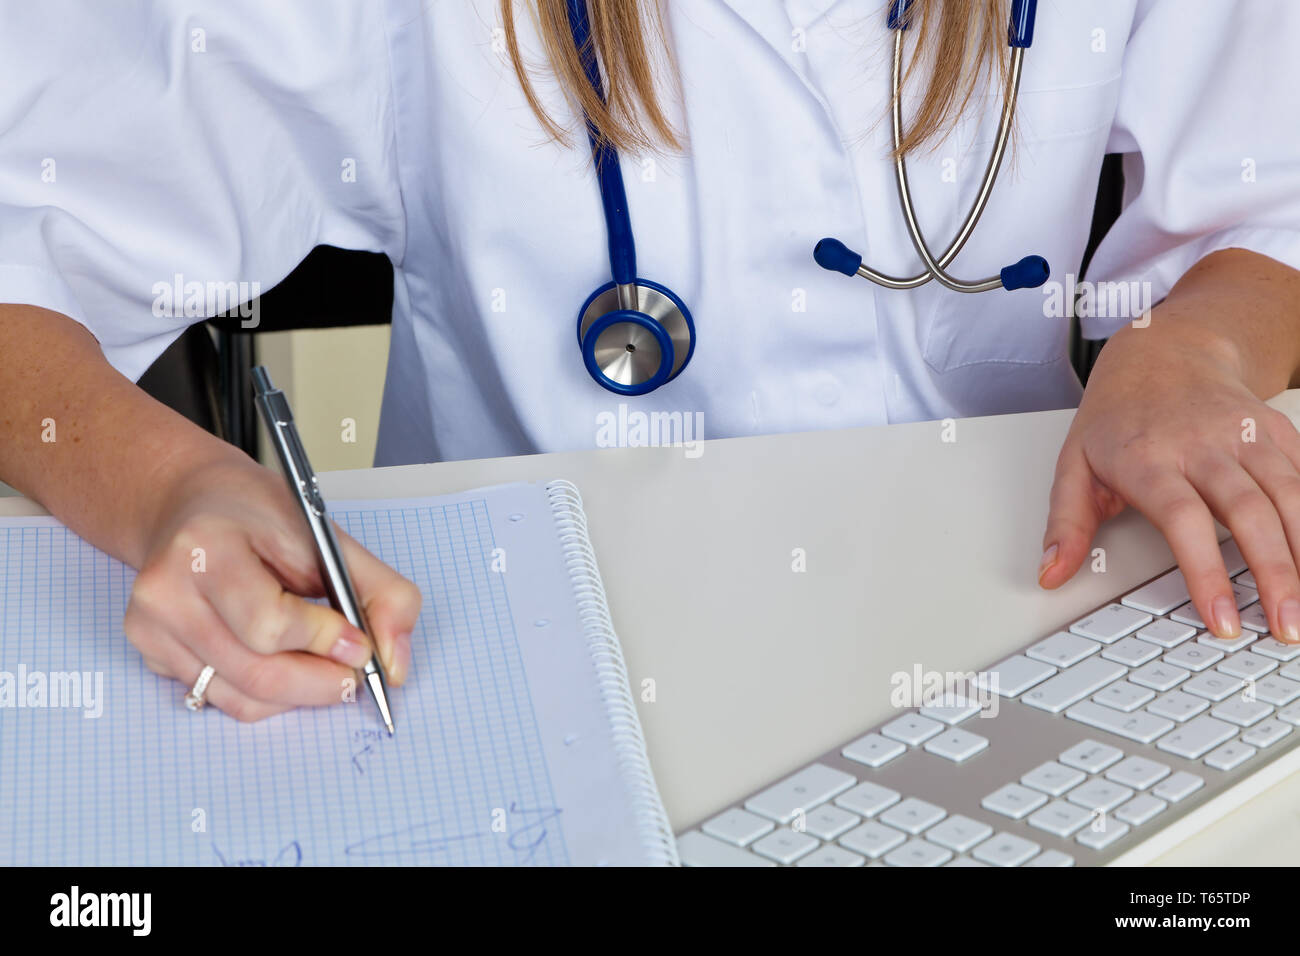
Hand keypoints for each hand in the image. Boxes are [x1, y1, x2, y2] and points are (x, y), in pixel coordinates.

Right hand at [124, 453, 421, 719]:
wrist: (190, 503)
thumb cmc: (257, 516)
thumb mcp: (326, 535)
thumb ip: (380, 592)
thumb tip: (394, 665)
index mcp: (206, 548)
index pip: (269, 623)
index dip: (324, 641)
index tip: (361, 645)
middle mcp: (166, 592)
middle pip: (257, 672)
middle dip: (321, 683)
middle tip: (356, 676)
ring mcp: (151, 629)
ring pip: (242, 698)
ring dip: (298, 695)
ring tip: (326, 669)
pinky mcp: (150, 654)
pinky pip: (222, 699)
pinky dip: (267, 694)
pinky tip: (283, 662)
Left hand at [1040, 320, 1299, 643]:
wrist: (1163, 351)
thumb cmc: (1116, 418)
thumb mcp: (1073, 465)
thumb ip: (1065, 525)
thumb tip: (1050, 575)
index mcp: (1148, 459)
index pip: (1184, 521)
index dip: (1206, 572)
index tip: (1223, 620)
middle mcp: (1203, 445)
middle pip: (1249, 511)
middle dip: (1275, 574)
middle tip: (1286, 628)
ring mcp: (1245, 436)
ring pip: (1290, 495)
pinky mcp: (1277, 432)